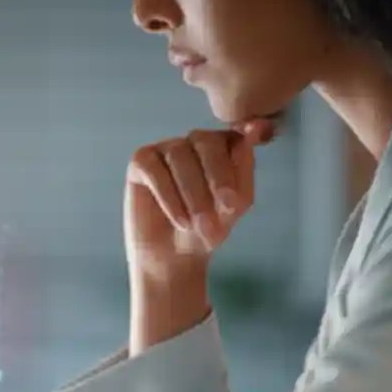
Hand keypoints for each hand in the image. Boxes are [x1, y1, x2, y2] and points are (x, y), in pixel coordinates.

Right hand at [125, 118, 275, 280]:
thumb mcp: (235, 205)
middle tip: (226, 210)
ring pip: (179, 155)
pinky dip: (169, 197)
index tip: (241, 181)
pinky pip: (154, 170)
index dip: (237, 159)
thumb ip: (244, 170)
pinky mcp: (140, 162)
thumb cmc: (207, 228)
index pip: (233, 137)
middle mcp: (194, 142)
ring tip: (198, 226)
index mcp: (222, 147)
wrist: (174, 257)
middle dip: (217, 176)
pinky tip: (180, 221)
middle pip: (205, 141)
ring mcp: (166, 149)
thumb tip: (250, 134)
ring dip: (193, 193)